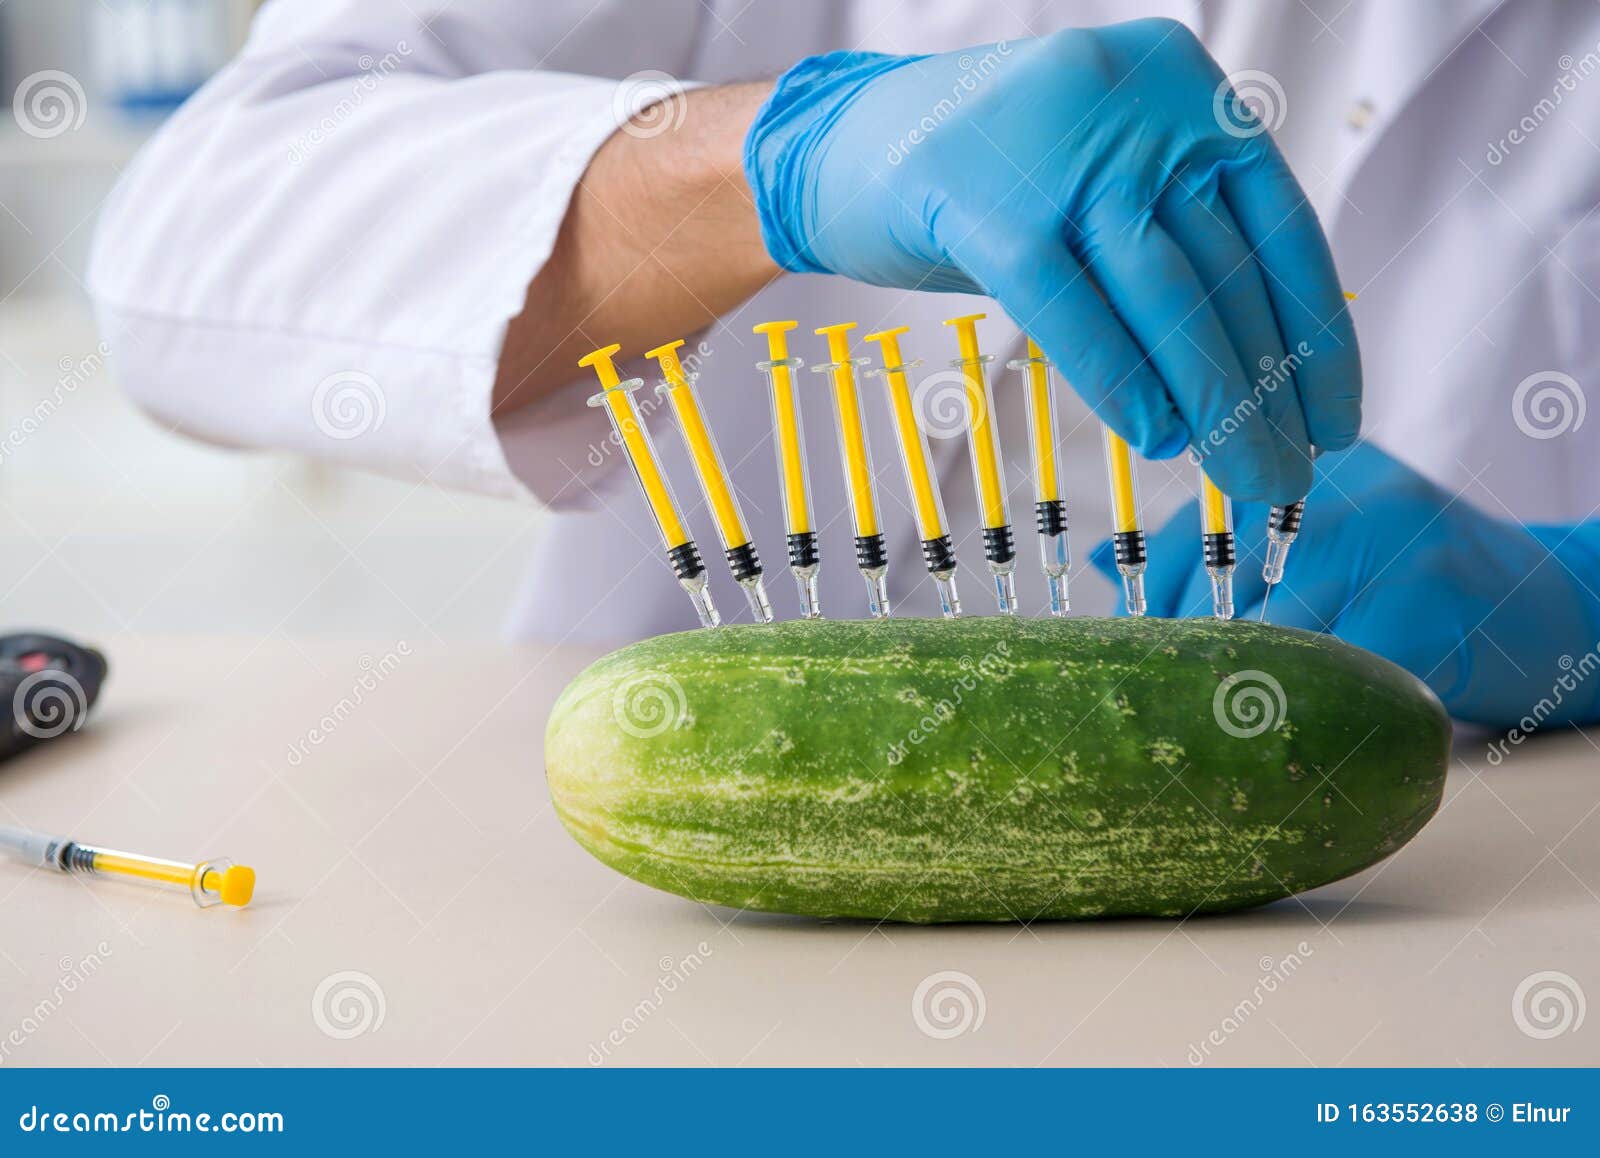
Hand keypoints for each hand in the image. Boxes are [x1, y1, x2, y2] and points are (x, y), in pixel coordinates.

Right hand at [743, 19, 1358, 501]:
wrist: (839, 142)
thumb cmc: (982, 174)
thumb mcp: (1100, 176)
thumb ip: (1172, 234)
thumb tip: (1255, 360)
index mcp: (1180, 89)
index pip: (1279, 227)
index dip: (1313, 334)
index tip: (1332, 418)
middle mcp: (1133, 105)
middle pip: (1224, 273)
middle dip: (1264, 390)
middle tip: (1285, 473)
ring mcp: (1059, 149)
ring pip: (1162, 296)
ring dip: (1211, 402)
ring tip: (1240, 474)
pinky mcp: (985, 203)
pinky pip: (1069, 310)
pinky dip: (1118, 381)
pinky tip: (1155, 438)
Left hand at [1093, 443, 1599, 727]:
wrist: (1571, 606)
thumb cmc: (1429, 583)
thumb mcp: (1329, 538)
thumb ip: (1226, 547)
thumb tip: (1101, 561)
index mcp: (1311, 474)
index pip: (1192, 535)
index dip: (1153, 605)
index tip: (1136, 655)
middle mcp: (1345, 495)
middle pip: (1216, 587)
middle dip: (1182, 655)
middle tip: (1162, 703)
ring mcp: (1388, 548)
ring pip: (1265, 635)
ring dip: (1234, 692)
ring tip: (1220, 726)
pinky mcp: (1422, 611)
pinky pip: (1327, 676)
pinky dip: (1300, 714)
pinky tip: (1292, 734)